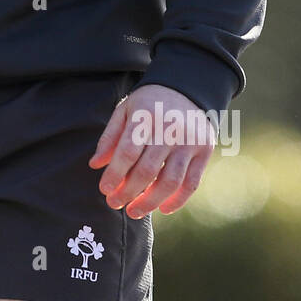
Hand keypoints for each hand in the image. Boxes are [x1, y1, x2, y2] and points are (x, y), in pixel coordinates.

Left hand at [88, 83, 214, 217]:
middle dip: (128, 192)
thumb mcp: (125, 111)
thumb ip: (110, 137)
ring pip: (170, 181)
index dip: (114, 174)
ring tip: (134, 211)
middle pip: (147, 170)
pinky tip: (162, 209)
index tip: (104, 190)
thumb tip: (95, 165)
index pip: (128, 152)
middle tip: (114, 204)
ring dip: (150, 202)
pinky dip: (177, 200)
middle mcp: (170, 129)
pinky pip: (191, 183)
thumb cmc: (149, 103)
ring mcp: (190, 141)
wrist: (187, 89)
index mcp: (146, 117)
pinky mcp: (205, 151)